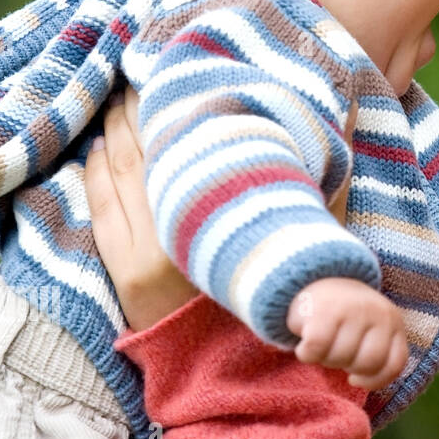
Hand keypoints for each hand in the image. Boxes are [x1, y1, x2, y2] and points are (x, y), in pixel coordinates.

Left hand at [83, 87, 360, 330]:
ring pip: (119, 172)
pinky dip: (95, 174)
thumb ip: (328, 185)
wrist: (241, 365)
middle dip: (139, 109)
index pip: (186, 137)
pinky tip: (99, 151)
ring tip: (119, 104)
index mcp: (220, 209)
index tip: (174, 74)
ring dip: (115, 133)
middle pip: (146, 147)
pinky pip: (100, 208)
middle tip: (139, 77)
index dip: (174, 102)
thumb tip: (343, 120)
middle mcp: (176, 224)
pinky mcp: (123, 270)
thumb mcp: (308, 234)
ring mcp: (142, 249)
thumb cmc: (284, 293)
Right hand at [287, 277, 408, 389]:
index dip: (375, 380)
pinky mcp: (324, 310)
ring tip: (323, 344)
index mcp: (393, 321)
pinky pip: (315, 349)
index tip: (356, 378)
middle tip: (337, 354)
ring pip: (339, 358)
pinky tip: (306, 344)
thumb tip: (364, 381)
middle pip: (366, 363)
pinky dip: (306, 354)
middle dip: (348, 367)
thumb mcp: (372, 329)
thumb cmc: (346, 316)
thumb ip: (378, 351)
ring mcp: (352, 310)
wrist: (316, 278)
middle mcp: (377, 313)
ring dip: (325, 359)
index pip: (394, 364)